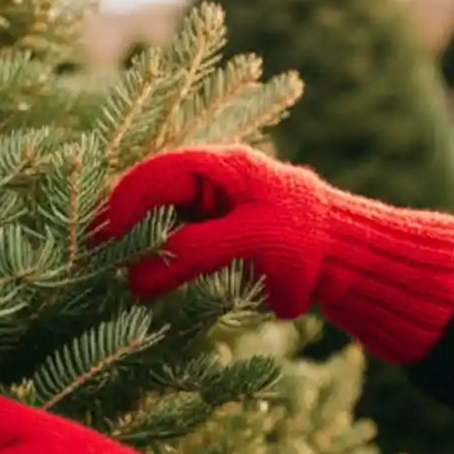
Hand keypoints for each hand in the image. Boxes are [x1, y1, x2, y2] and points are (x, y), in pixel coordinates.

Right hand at [98, 145, 453, 363]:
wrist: (353, 259)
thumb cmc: (308, 241)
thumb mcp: (250, 243)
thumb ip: (193, 253)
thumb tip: (136, 276)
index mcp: (219, 166)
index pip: (154, 175)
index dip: (121, 206)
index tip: (101, 242)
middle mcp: (210, 181)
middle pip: (149, 197)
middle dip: (124, 229)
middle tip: (100, 264)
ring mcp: (212, 207)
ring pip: (160, 223)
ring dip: (141, 250)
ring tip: (121, 279)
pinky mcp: (217, 236)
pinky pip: (177, 243)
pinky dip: (161, 265)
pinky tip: (149, 287)